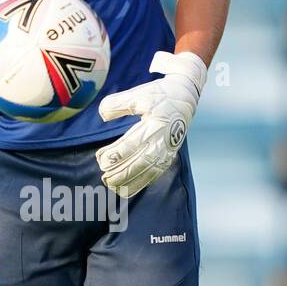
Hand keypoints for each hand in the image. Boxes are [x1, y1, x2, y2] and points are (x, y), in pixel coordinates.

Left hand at [95, 49, 206, 197]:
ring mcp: (167, 152)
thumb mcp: (138, 94)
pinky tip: (124, 191)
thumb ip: (118, 103)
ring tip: (110, 186)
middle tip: (103, 177)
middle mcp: (163, 142)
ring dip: (128, 182)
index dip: (117, 154)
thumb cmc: (160, 96)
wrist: (185, 98)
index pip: (133, 144)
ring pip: (146, 173)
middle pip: (140, 163)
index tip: (101, 159)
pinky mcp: (167, 158)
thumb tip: (102, 114)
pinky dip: (138, 185)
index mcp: (156, 125)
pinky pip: (153, 176)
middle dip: (121, 173)